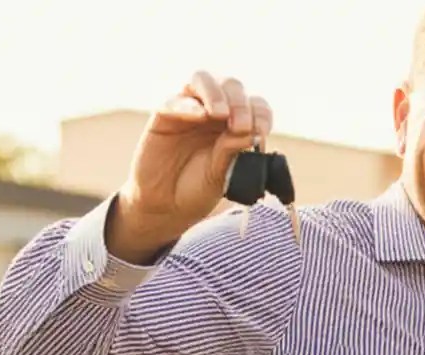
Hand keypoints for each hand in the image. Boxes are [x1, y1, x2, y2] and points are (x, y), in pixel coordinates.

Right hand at [108, 71, 272, 262]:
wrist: (167, 205)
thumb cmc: (198, 187)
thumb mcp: (222, 174)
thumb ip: (233, 151)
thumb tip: (251, 132)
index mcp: (237, 123)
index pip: (255, 104)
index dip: (260, 113)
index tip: (261, 131)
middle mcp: (215, 111)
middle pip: (231, 86)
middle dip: (240, 102)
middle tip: (241, 126)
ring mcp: (189, 109)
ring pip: (202, 79)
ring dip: (215, 93)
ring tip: (221, 114)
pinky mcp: (163, 115)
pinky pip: (173, 100)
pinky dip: (188, 105)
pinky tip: (200, 115)